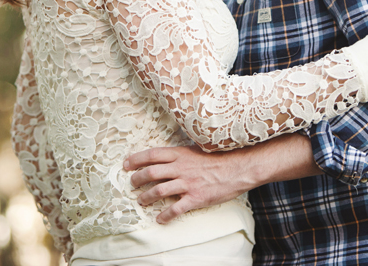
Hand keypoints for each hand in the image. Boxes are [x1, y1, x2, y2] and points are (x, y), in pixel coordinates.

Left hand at [124, 145, 257, 223]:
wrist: (240, 167)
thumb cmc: (222, 157)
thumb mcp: (199, 149)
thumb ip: (183, 154)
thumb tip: (169, 157)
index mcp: (181, 153)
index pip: (152, 154)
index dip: (136, 159)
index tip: (126, 164)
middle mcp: (181, 167)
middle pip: (151, 173)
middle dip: (137, 179)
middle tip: (132, 184)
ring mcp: (188, 183)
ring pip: (158, 191)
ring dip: (146, 197)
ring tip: (141, 200)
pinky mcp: (196, 198)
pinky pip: (175, 209)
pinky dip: (165, 216)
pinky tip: (160, 219)